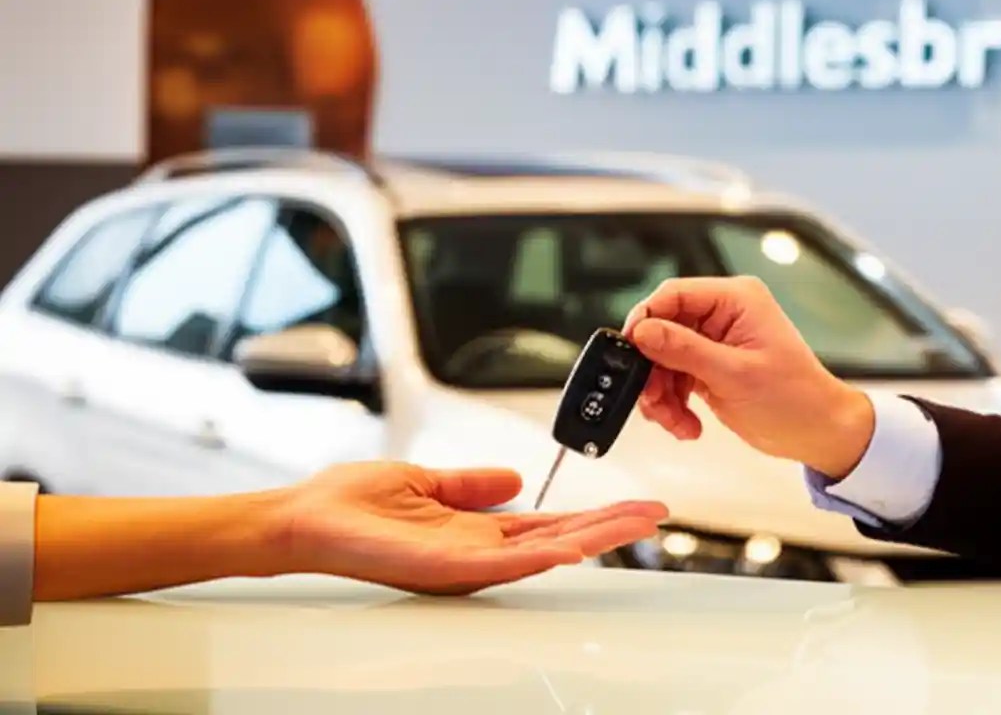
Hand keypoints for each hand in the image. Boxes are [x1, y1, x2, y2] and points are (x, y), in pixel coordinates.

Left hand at [275, 462, 667, 594]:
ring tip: (633, 524)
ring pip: (544, 553)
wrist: (303, 519)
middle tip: (654, 513)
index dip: (592, 514)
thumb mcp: (426, 480)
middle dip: (609, 526)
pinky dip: (542, 557)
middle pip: (560, 539)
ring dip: (591, 539)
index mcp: (476, 529)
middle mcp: (478, 549)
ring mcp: (465, 562)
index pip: (549, 523)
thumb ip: (471, 483)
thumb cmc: (350, 504)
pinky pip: (503, 564)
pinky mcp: (446, 567)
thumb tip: (512, 477)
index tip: (631, 503)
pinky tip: (575, 548)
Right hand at [623, 276, 872, 477]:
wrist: (817, 432)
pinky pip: (674, 378)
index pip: (674, 294)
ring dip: (661, 394)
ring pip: (663, 359)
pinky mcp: (710, 367)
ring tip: (674, 421)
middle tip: (652, 399)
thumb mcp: (734, 374)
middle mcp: (723, 315)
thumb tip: (643, 331)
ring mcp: (715, 342)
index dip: (647, 320)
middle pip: (663, 329)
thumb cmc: (795, 398)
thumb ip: (684, 350)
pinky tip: (685, 424)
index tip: (630, 349)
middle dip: (653, 369)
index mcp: (736, 300)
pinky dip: (672, 404)